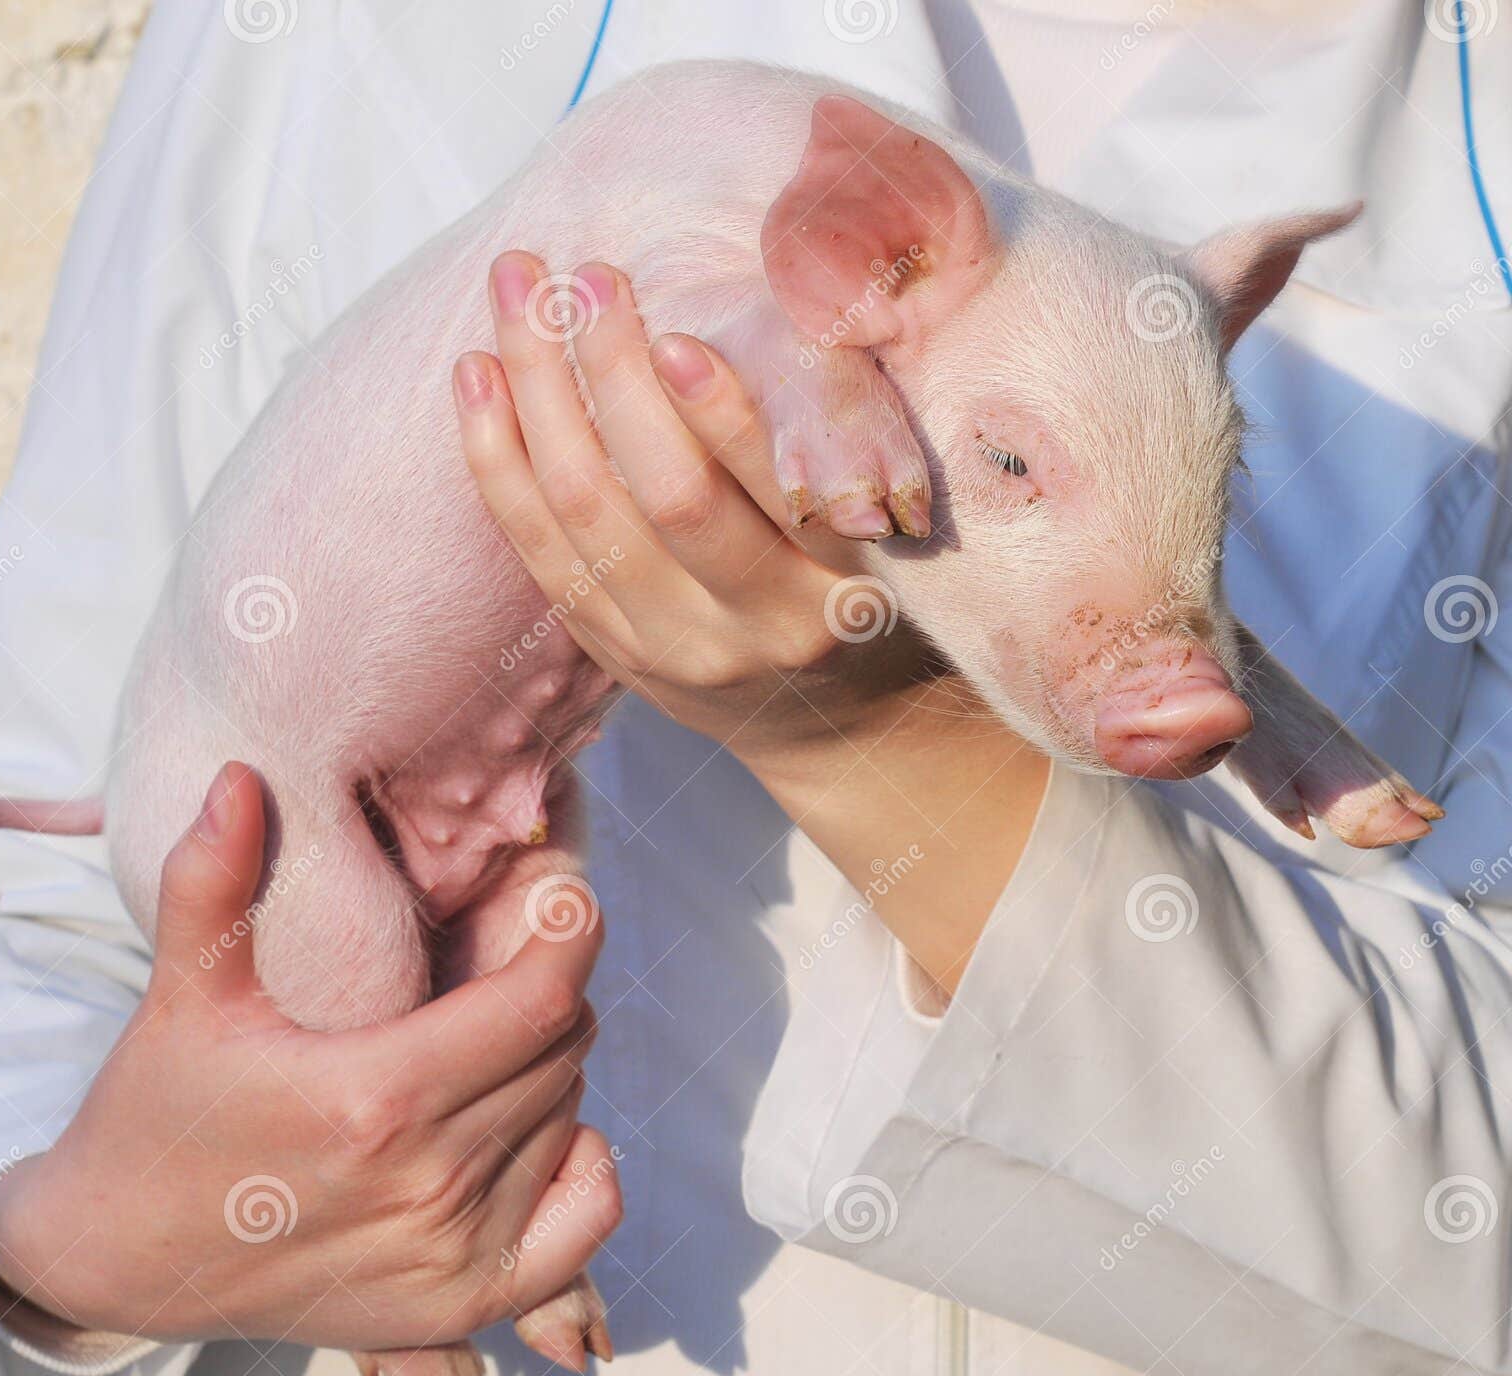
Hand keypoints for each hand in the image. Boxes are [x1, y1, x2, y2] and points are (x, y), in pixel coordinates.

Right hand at [0, 763, 620, 1350]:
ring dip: (546, 1070)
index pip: (541, 999)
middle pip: (564, 1049)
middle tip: (497, 965)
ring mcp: (450, 1251)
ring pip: (571, 1116)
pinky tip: (533, 1133)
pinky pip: (585, 1219)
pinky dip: (582, 1165)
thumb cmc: (159, 1113)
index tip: (564, 900)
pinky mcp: (460, 1303)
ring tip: (475, 1046)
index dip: (571, 936)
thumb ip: (214, 879)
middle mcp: (428, 1181)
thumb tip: (241, 775)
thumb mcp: (185, 994)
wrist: (120, 1260)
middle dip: (548, 990)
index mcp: (375, 1095)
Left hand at [457, 254, 1047, 992]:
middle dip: (603, 382)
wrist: (871, 737)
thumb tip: (1307, 229)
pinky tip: (477, 386)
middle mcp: (765, 641)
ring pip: (581, 533)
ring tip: (511, 297)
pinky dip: (500, 477)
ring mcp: (678, 661)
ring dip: (532, 411)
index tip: (680, 315)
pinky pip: (542, 568)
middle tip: (574, 270)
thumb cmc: (949, 597)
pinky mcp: (619, 662)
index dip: (720, 410)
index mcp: (863, 600)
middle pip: (656, 509)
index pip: (777, 502)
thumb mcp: (1016, 528)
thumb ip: (1101, 397)